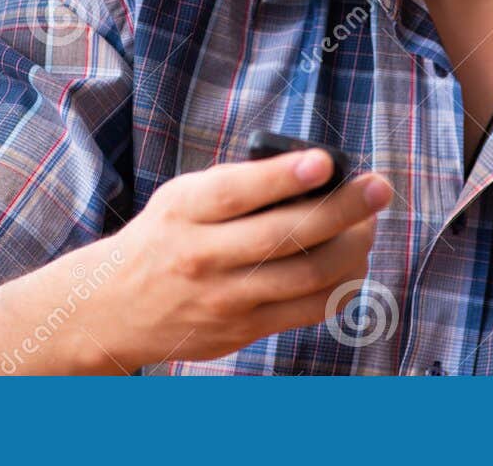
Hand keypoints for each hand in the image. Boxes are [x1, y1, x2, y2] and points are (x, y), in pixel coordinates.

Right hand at [91, 148, 392, 369]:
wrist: (113, 308)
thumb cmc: (163, 238)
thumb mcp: (181, 199)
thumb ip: (235, 186)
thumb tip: (312, 174)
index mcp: (184, 211)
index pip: (237, 192)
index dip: (284, 175)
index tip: (326, 161)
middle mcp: (203, 256)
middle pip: (285, 236)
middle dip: (342, 210)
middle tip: (378, 189)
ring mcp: (224, 299)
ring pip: (306, 278)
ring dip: (351, 250)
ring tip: (367, 228)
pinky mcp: (241, 330)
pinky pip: (305, 310)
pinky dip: (338, 287)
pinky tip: (351, 266)